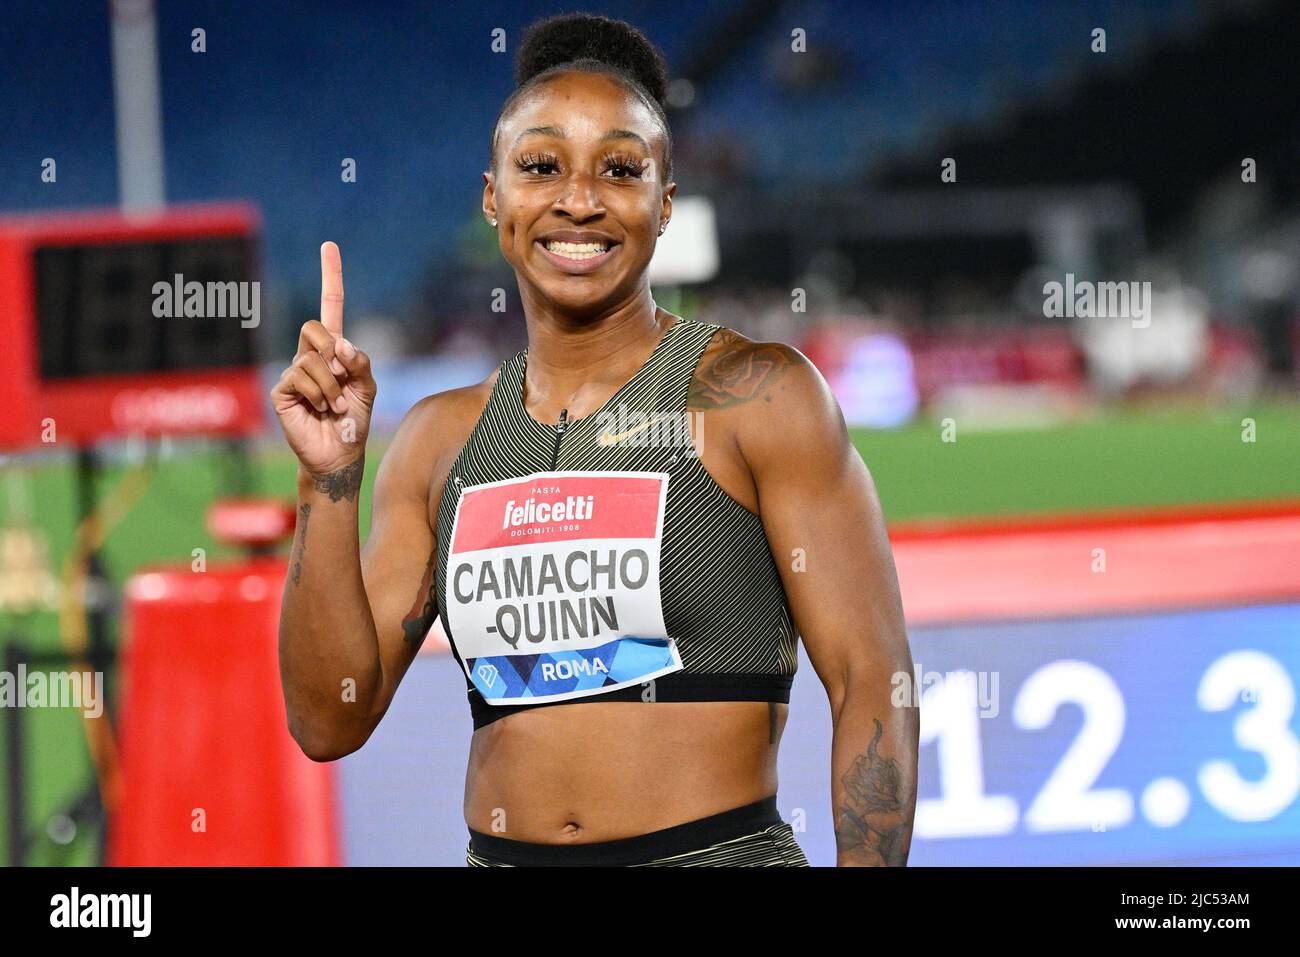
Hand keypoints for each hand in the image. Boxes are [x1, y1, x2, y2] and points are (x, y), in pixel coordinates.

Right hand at [271, 242, 377, 476]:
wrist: (341, 452)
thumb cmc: (354, 419)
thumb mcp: (368, 387)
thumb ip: (360, 362)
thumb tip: (340, 344)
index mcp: (333, 350)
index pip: (330, 306)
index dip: (331, 276)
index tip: (329, 246)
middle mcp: (309, 355)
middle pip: (315, 326)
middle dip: (333, 350)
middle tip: (342, 378)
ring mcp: (293, 371)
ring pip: (312, 357)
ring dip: (333, 385)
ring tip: (336, 406)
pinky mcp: (282, 390)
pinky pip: (301, 377)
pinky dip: (320, 395)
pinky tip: (321, 410)